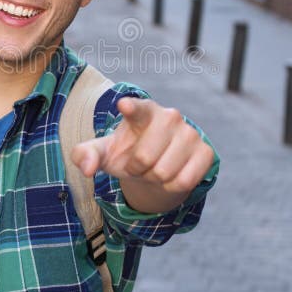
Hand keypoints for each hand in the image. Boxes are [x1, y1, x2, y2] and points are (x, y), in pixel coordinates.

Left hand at [71, 98, 214, 211]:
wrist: (156, 165)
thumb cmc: (127, 152)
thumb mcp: (104, 153)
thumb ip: (86, 155)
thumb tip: (87, 168)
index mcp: (142, 111)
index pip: (136, 108)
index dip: (131, 107)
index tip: (123, 104)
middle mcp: (169, 116)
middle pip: (145, 159)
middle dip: (137, 169)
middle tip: (139, 164)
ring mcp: (190, 132)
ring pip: (164, 173)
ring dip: (155, 179)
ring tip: (155, 168)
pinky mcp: (206, 152)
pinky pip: (184, 181)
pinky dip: (172, 187)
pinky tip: (172, 175)